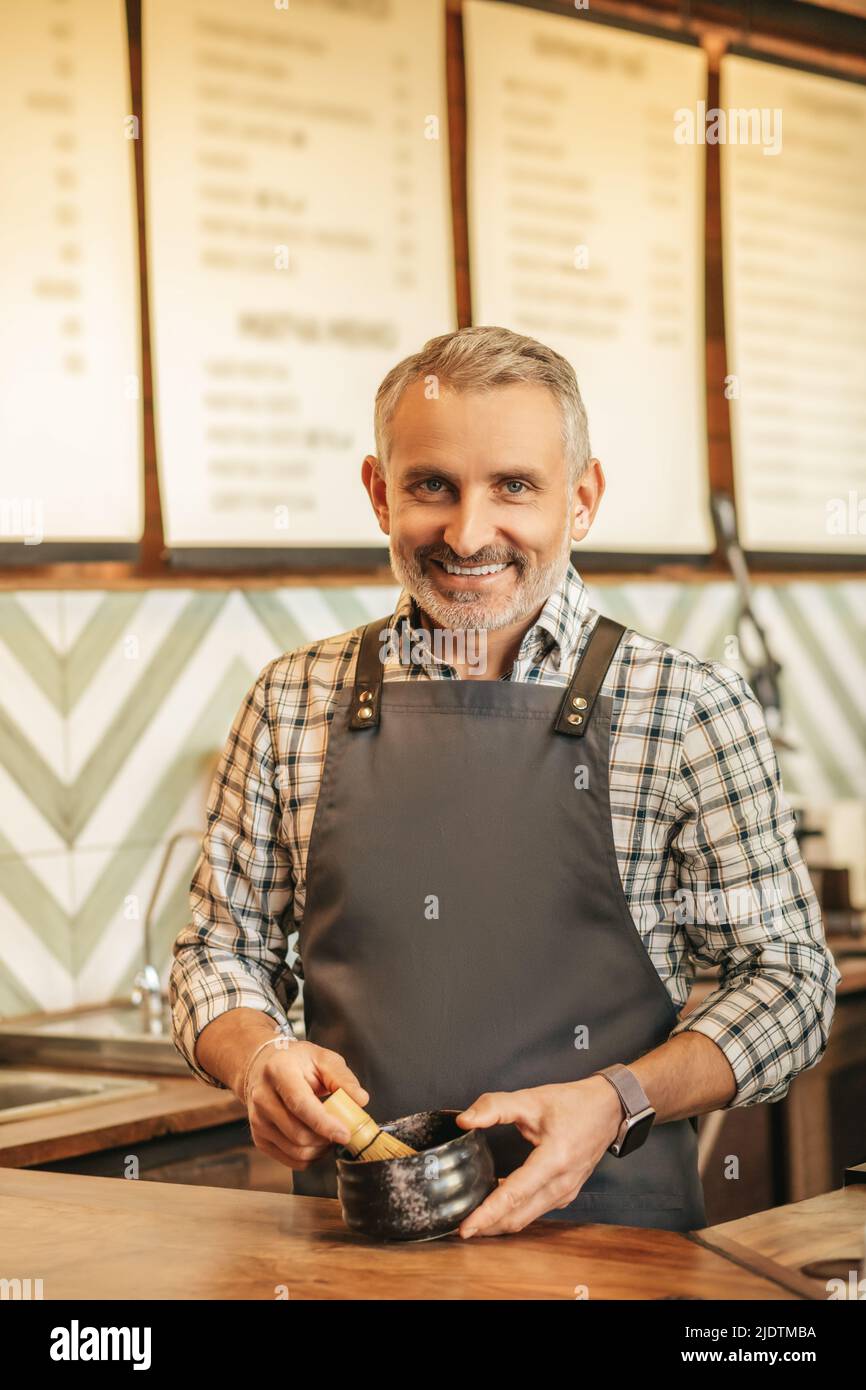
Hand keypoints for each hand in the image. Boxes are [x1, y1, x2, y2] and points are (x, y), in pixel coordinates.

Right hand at [243, 1039, 368, 1170]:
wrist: (262, 1067)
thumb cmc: (296, 1062)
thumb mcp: (322, 1058)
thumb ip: (342, 1078)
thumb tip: (361, 1100)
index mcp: (279, 1071)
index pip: (300, 1105)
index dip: (324, 1123)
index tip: (345, 1134)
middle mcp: (262, 1097)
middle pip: (298, 1133)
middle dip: (326, 1138)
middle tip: (341, 1129)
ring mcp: (257, 1120)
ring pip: (295, 1150)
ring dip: (320, 1149)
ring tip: (329, 1133)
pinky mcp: (259, 1138)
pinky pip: (290, 1160)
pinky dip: (309, 1156)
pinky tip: (316, 1141)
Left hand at [454, 1077, 622, 1237]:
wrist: (608, 1109)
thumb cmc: (573, 1104)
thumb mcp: (531, 1098)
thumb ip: (495, 1107)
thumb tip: (464, 1120)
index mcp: (554, 1160)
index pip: (514, 1194)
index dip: (486, 1213)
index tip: (465, 1227)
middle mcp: (562, 1183)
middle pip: (518, 1216)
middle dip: (488, 1226)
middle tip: (460, 1227)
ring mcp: (566, 1192)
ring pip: (527, 1218)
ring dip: (500, 1223)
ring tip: (473, 1221)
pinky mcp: (566, 1194)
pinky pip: (535, 1211)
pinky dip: (515, 1214)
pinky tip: (498, 1206)